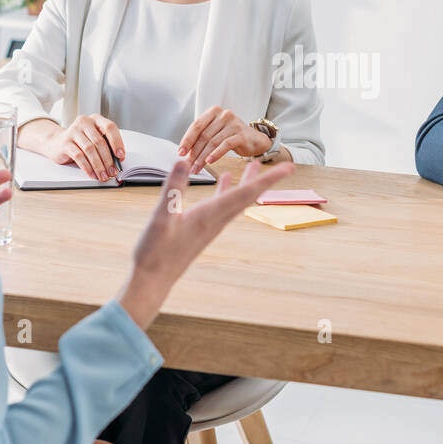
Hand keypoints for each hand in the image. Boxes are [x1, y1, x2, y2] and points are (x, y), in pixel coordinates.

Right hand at [38, 114, 125, 182]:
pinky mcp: (65, 142)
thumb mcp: (94, 140)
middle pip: (100, 142)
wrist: (56, 142)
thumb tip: (118, 161)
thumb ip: (106, 146)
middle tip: (112, 171)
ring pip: (90, 150)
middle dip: (108, 160)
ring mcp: (73, 131)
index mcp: (96, 119)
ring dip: (98, 166)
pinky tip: (92, 174)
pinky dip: (87, 167)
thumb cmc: (80, 142)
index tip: (121, 156)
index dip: (117, 142)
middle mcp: (84, 122)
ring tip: (103, 175)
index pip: (110, 127)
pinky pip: (79, 156)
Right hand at [116, 158, 293, 328]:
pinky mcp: (203, 228)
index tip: (289, 169)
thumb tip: (183, 162)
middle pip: (247, 196)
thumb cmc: (156, 253)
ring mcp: (211, 225)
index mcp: (210, 216)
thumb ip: (172, 189)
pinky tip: (223, 182)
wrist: (153, 281)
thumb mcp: (161, 218)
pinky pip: (222, 205)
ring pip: (236, 200)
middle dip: (264, 179)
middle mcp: (216, 220)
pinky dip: (226, 191)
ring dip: (247, 183)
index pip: (245, 194)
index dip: (267, 179)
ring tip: (252, 166)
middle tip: (283, 166)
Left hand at [177, 107, 272, 174]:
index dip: (187, 140)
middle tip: (188, 165)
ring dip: (202, 157)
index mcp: (214, 112)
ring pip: (213, 142)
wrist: (255, 140)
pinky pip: (225, 145)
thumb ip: (202, 138)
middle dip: (194, 152)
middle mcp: (224, 115)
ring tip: (196, 168)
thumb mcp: (216, 133)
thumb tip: (185, 153)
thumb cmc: (232, 136)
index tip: (181, 152)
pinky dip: (216, 154)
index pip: (196, 126)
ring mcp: (233, 124)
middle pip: (204, 135)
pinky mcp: (241, 134)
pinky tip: (210, 161)